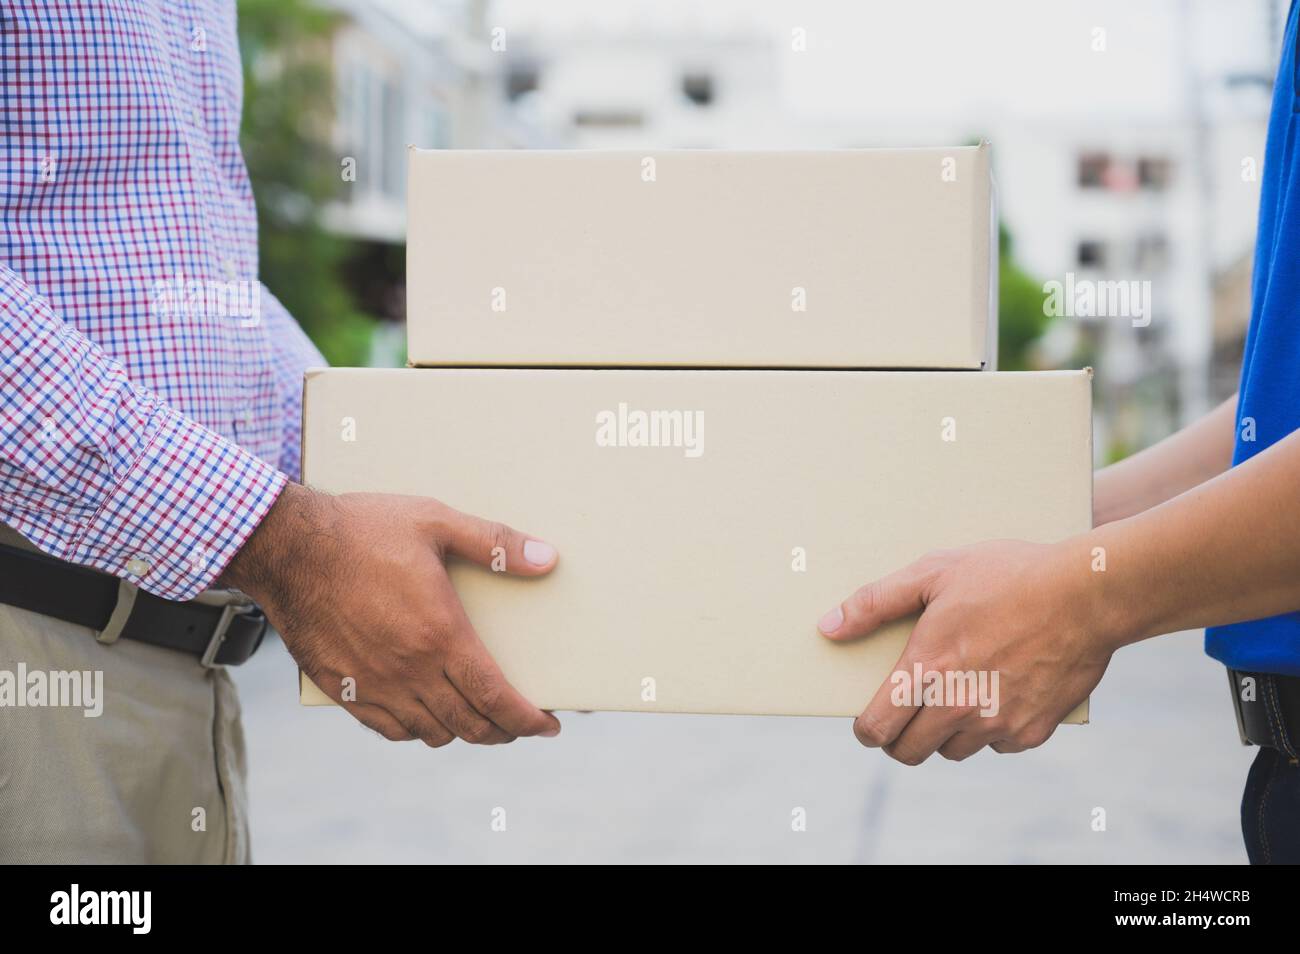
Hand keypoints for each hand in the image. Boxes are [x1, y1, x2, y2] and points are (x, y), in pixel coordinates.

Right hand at [222, 483, 561, 745]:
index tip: (549, 726)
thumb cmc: (362, 529)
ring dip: (462, 732)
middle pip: (470, 725)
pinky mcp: (343, 689)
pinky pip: (389, 729)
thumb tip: (547, 558)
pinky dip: (417, 731)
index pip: (496, 698)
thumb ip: (494, 544)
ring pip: (431, 733)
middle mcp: (410, 669)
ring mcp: (375, 684)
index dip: (528, 720)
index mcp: (441, 634)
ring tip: (478, 718)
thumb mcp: (435, 521)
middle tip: (520, 723)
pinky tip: (426, 717)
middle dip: (504, 731)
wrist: (287, 547)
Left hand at [817, 540, 1114, 763]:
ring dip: (945, 733)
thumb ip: (875, 602)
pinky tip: (995, 696)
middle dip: (899, 737)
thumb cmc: (1008, 575)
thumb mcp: (934, 573)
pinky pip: (997, 745)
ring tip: (952, 698)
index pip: (877, 727)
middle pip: (909, 751)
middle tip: (906, 714)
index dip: (866, 730)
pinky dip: (990, 729)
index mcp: (927, 669)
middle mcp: (959, 705)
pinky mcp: (1033, 730)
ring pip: (953, 751)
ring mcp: (998, 722)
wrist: (1087, 593)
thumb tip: (828, 627)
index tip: (869, 723)